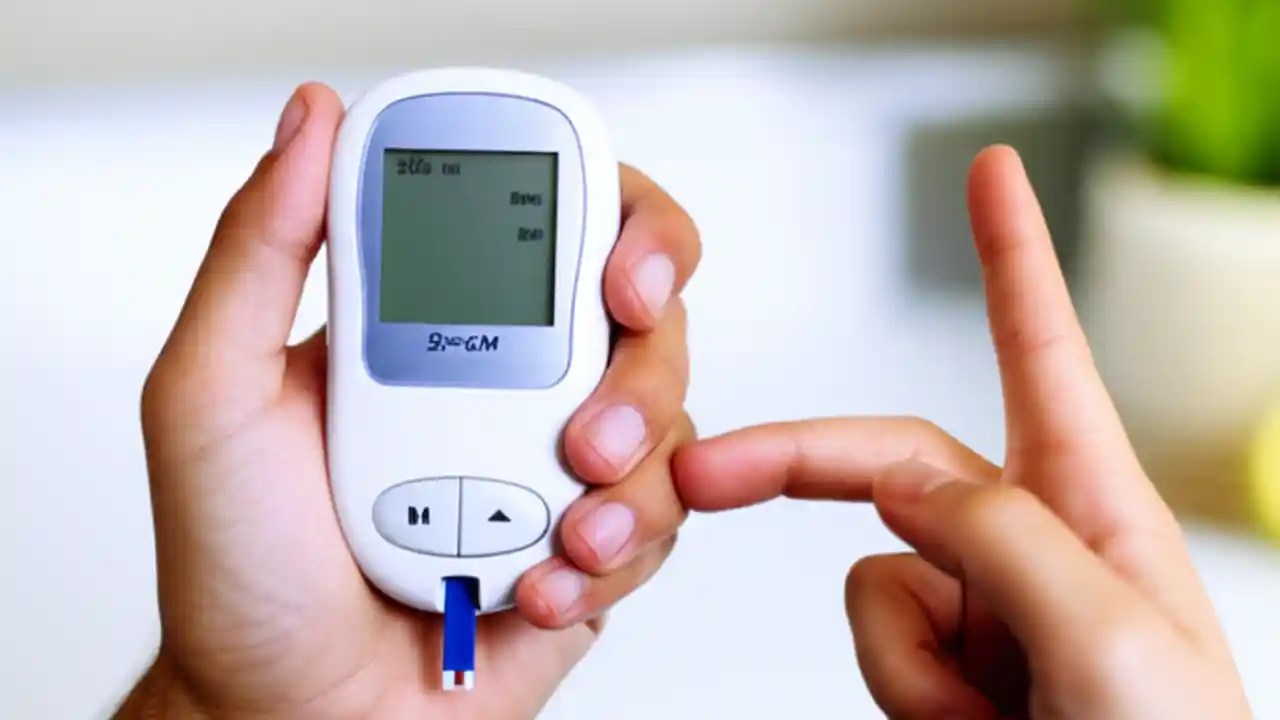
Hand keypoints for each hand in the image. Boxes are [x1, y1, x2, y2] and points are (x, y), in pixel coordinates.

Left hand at [116, 83, 700, 718]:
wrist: (289, 715)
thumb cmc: (244, 573)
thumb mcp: (213, 395)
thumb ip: (260, 253)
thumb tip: (309, 123)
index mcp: (433, 325)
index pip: (546, 224)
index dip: (612, 219)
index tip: (616, 268)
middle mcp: (507, 383)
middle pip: (643, 311)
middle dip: (648, 352)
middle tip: (594, 416)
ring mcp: (556, 463)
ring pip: (669, 414)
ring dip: (636, 465)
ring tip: (563, 520)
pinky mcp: (593, 547)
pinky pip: (662, 519)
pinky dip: (619, 549)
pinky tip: (542, 581)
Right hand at [673, 147, 1249, 718]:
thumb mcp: (1109, 640)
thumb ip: (999, 535)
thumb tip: (901, 482)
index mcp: (1093, 508)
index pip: (1038, 349)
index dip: (1009, 253)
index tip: (988, 171)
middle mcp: (1031, 546)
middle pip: (888, 463)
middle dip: (793, 461)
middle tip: (701, 472)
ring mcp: (984, 612)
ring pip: (871, 581)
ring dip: (907, 657)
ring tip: (988, 718)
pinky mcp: (947, 674)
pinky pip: (874, 644)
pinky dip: (901, 690)